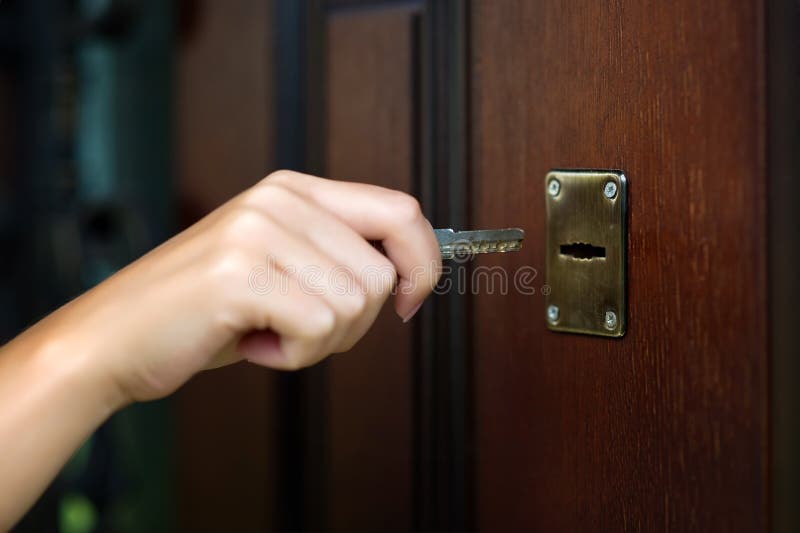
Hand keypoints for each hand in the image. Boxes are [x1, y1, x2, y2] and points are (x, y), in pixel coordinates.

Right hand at [62, 170, 440, 403]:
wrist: (114, 339)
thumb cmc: (205, 313)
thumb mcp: (280, 266)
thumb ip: (337, 256)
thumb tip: (412, 274)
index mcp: (294, 190)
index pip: (400, 210)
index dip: (422, 262)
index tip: (409, 301)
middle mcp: (279, 200)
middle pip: (381, 274)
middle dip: (354, 324)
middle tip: (299, 329)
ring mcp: (258, 232)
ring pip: (355, 305)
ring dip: (319, 341)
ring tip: (268, 331)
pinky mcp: (240, 273)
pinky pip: (318, 329)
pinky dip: (293, 355)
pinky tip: (252, 343)